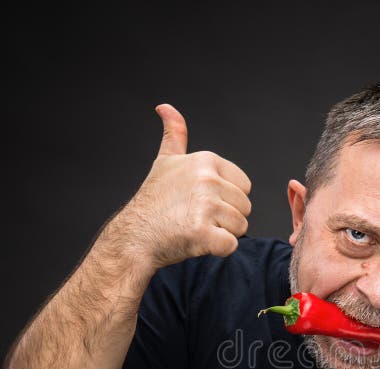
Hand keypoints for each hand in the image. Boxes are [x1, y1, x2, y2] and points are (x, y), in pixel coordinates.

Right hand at [116, 103, 252, 268]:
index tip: (200, 202)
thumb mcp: (166, 162)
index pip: (244, 187)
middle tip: (196, 218)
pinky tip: (196, 242)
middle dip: (226, 219)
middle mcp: (207, 179)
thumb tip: (165, 107)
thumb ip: (175, 135)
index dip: (227, 199)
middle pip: (245, 208)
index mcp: (206, 161)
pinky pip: (231, 245)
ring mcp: (205, 205)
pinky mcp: (202, 232)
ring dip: (222, 234)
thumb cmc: (154, 202)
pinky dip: (218, 250)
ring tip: (194, 228)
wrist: (134, 236)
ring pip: (241, 227)